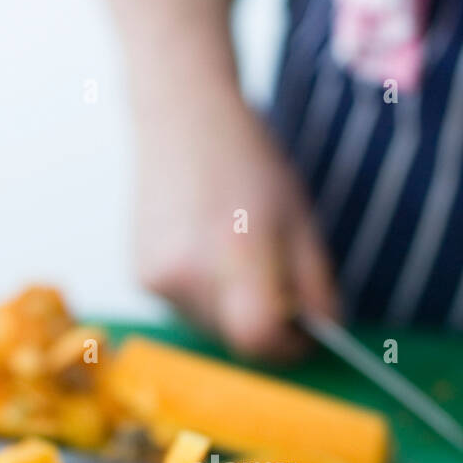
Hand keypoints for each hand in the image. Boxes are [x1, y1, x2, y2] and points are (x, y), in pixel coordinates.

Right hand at [132, 84, 339, 360]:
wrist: (180, 116)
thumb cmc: (248, 161)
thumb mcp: (300, 220)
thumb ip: (316, 286)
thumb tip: (321, 335)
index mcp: (236, 250)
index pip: (259, 337)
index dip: (288, 346)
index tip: (305, 336)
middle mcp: (188, 270)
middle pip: (236, 338)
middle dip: (264, 324)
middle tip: (279, 286)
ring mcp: (158, 277)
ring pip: (211, 328)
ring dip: (234, 311)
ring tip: (236, 254)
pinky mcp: (141, 278)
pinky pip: (186, 310)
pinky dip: (206, 295)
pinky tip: (207, 249)